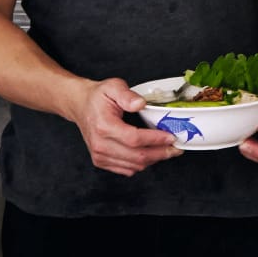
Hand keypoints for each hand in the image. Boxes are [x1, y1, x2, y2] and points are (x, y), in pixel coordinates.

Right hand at [67, 77, 182, 176]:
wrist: (81, 106)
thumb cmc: (98, 96)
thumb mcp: (113, 86)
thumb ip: (127, 95)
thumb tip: (140, 103)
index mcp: (104, 126)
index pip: (134, 139)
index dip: (155, 139)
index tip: (171, 137)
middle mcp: (100, 145)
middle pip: (137, 156)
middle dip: (161, 153)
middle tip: (176, 148)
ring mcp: (100, 156)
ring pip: (134, 165)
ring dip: (154, 160)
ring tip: (167, 150)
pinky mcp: (101, 162)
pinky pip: (127, 169)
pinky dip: (142, 164)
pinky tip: (151, 153)